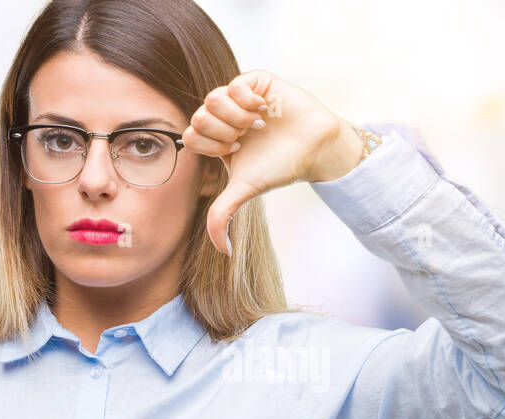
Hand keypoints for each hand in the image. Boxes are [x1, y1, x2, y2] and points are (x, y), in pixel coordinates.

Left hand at [182, 70, 366, 254]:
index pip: (191, 135)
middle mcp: (224, 116)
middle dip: (225, 132)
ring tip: (257, 124)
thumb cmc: (280, 167)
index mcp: (216, 137)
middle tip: (248, 138)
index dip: (212, 145)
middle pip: (199, 116)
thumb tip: (222, 251)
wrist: (314, 148)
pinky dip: (249, 101)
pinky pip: (235, 84)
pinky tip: (264, 110)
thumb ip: (222, 216)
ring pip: (213, 98)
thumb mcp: (245, 190)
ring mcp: (238, 96)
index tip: (237, 150)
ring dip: (237, 117)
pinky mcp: (255, 81)